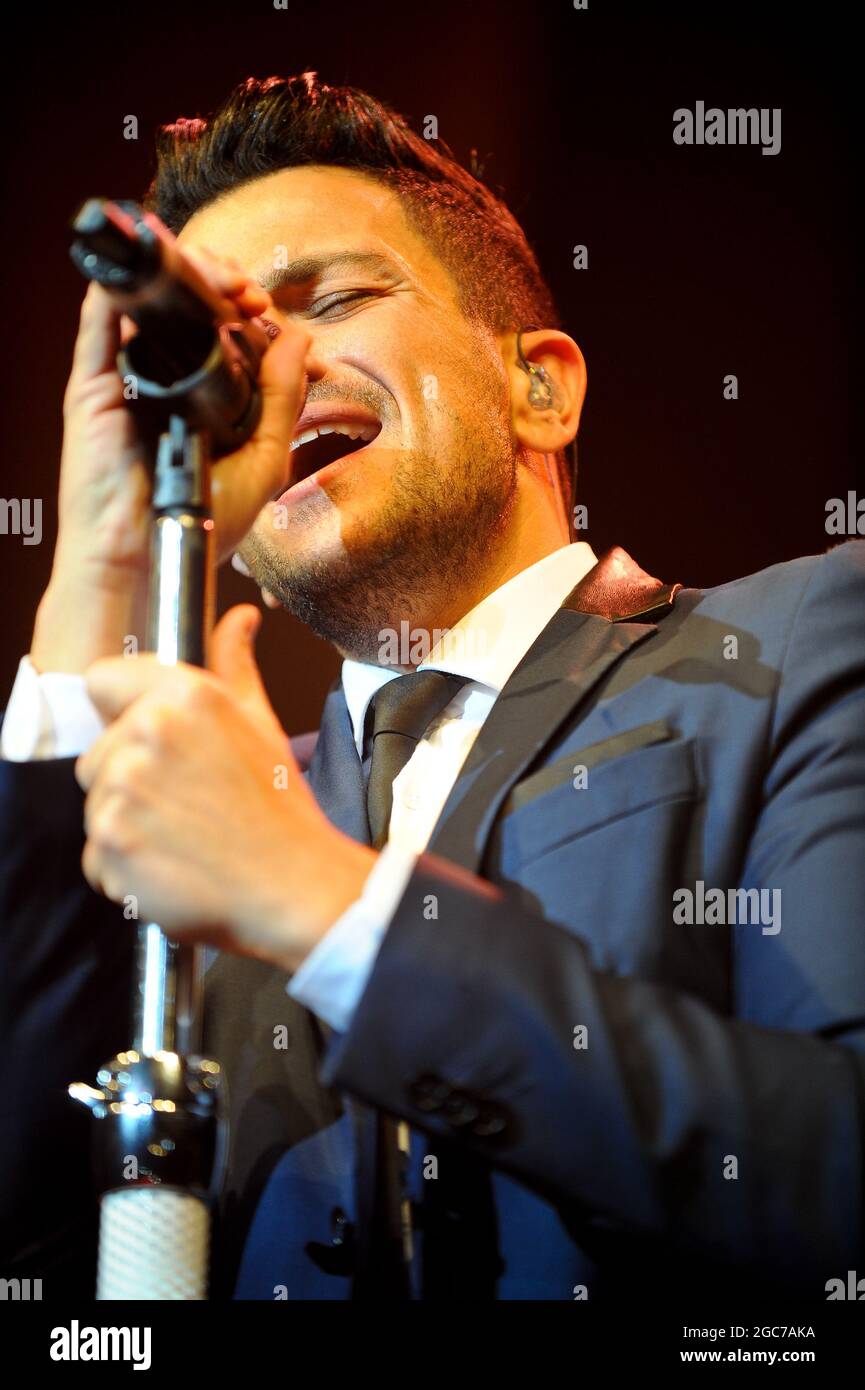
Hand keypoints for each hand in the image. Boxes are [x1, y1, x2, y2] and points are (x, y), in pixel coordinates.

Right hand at [33, 240, 310, 672]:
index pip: (220, 326)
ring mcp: (127, 375)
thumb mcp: (263, 460)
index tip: (266, 311)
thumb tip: (298, 339)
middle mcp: (164, 377)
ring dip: (188, 270)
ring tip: (222, 282)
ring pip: (150, 296)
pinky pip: (102, 313)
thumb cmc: (201, 523)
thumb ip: (282, 400)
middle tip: (248, 295)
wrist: (146, 557)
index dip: (244, 305)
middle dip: (221, 279)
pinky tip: (163, 266)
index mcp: (203, 394)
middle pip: (186, 301)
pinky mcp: (94, 380)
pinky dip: (131, 279)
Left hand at [74, 604, 375, 969]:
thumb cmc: (279, 805)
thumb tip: (240, 617)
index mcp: (183, 696)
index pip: (101, 680)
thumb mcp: (259, 721)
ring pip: (95, 804)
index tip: (154, 743)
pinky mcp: (109, 843)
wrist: (293, 883)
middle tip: (186, 802)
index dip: (122, 712)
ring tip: (182, 836)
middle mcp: (147, 733)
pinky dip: (124, 868)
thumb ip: (234, 664)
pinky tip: (171, 866)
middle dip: (128, 778)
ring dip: (127, 826)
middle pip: (96, 753)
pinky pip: (94, 856)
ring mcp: (124, 790)